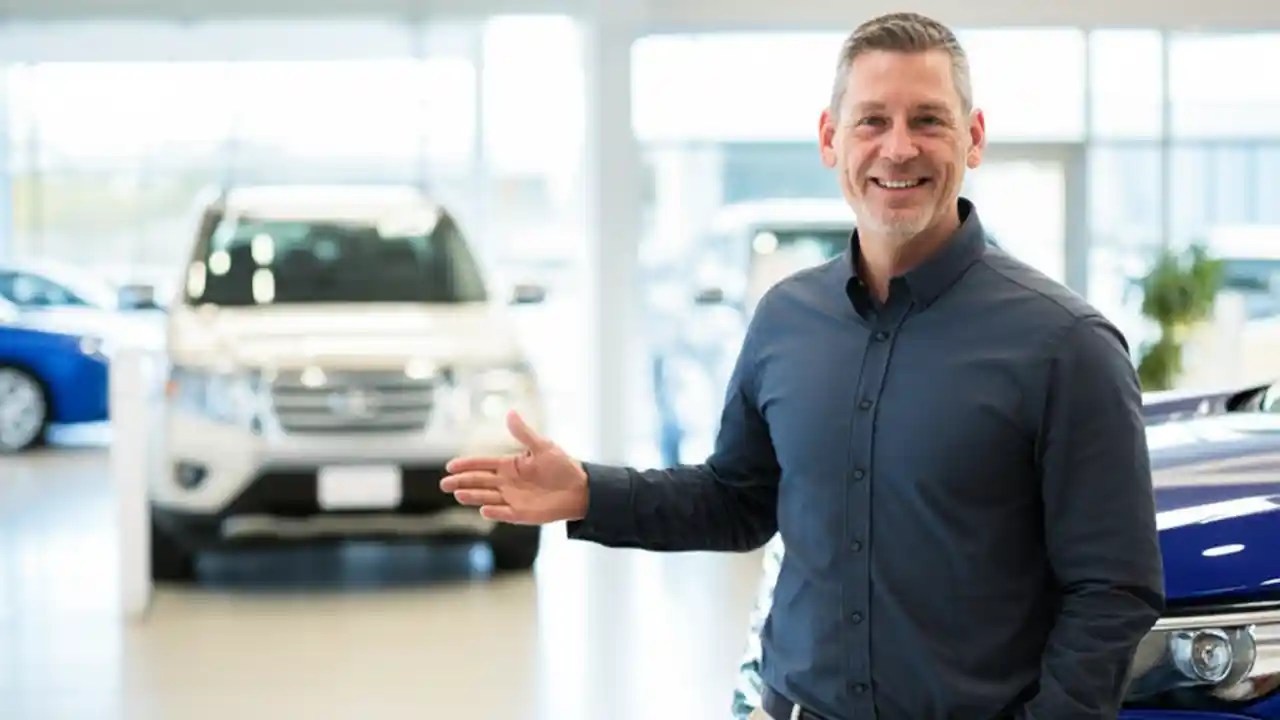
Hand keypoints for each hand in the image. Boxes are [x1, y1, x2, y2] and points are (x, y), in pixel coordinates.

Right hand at [440, 410, 588, 524]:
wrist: (580, 489)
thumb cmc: (562, 466)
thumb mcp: (543, 446)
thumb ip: (524, 434)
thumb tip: (511, 413)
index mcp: (509, 465)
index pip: (482, 464)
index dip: (466, 465)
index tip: (450, 466)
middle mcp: (507, 482)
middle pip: (479, 481)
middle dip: (462, 482)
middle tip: (444, 483)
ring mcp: (512, 498)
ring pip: (486, 497)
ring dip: (473, 496)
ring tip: (458, 494)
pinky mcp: (521, 514)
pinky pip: (503, 513)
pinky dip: (494, 512)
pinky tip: (484, 509)